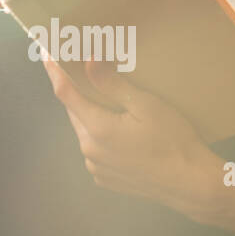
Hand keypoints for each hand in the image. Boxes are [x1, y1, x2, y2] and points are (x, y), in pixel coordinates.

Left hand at [41, 55, 220, 214]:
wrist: (190, 183)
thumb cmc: (173, 141)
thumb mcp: (147, 106)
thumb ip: (112, 84)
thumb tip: (87, 61)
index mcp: (97, 129)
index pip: (65, 93)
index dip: (53, 71)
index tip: (44, 51)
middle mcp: (89, 150)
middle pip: (74, 112)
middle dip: (75, 91)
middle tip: (78, 70)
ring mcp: (96, 167)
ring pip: (85, 131)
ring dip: (90, 115)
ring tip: (106, 100)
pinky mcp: (105, 178)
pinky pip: (95, 150)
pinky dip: (100, 136)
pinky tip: (119, 130)